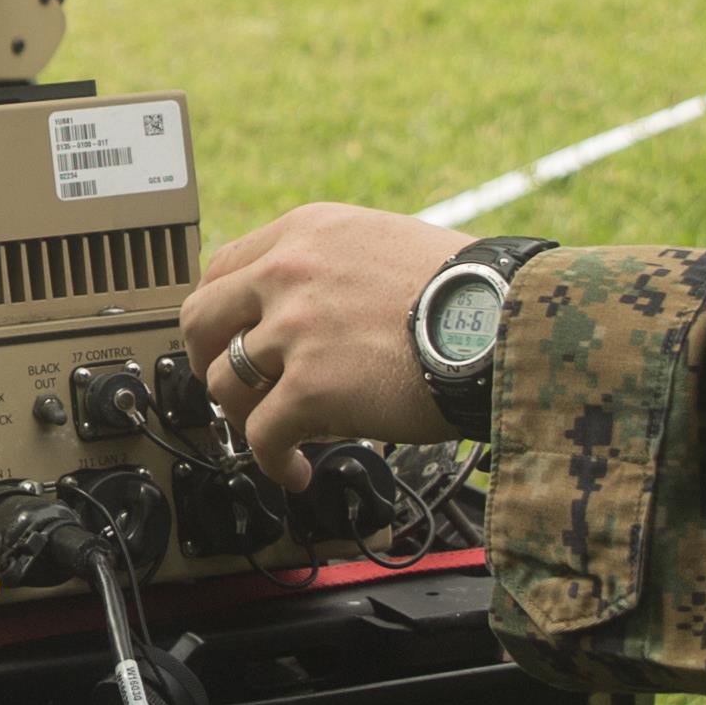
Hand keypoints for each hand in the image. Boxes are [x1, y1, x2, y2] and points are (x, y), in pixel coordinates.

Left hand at [176, 202, 465, 486]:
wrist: (505, 321)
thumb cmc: (468, 288)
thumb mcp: (384, 241)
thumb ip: (333, 264)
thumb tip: (314, 303)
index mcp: (305, 233)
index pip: (223, 268)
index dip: (219, 312)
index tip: (225, 336)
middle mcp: (288, 273)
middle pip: (200, 321)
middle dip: (205, 362)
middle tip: (226, 388)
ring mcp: (295, 330)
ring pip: (224, 384)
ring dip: (244, 418)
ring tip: (275, 434)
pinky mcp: (311, 388)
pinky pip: (260, 437)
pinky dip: (273, 462)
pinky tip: (295, 471)